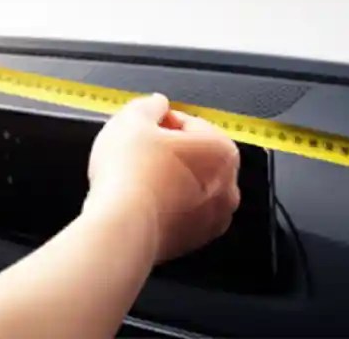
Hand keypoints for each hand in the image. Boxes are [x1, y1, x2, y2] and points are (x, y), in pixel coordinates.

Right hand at [84, 94, 240, 263]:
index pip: (189, 124)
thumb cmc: (131, 174)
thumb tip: (156, 105)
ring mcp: (212, 219)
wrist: (122, 228)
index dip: (159, 122)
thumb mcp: (132, 119)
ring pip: (186, 187)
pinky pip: (177, 214)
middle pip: (192, 157)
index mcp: (221, 150)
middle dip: (166, 152)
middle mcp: (227, 187)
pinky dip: (162, 206)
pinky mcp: (193, 242)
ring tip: (133, 178)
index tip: (142, 128)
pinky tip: (138, 201)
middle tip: (135, 151)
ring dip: (165, 179)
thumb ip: (149, 105)